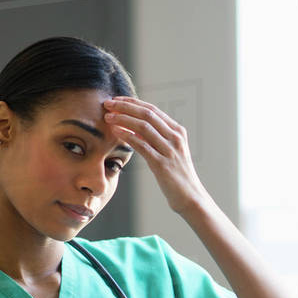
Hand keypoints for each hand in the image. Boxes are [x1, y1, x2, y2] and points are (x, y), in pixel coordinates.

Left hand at [103, 95, 208, 214]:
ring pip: (143, 127)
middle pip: (147, 114)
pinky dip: (127, 136)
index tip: (116, 101)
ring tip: (108, 117)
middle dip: (125, 106)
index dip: (132, 103)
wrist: (190, 196)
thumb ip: (155, 138)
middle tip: (107, 104)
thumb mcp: (169, 151)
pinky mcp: (162, 164)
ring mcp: (170, 150)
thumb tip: (133, 128)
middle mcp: (175, 137)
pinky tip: (115, 132)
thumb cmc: (176, 175)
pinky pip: (142, 145)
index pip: (152, 109)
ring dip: (123, 119)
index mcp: (177, 131)